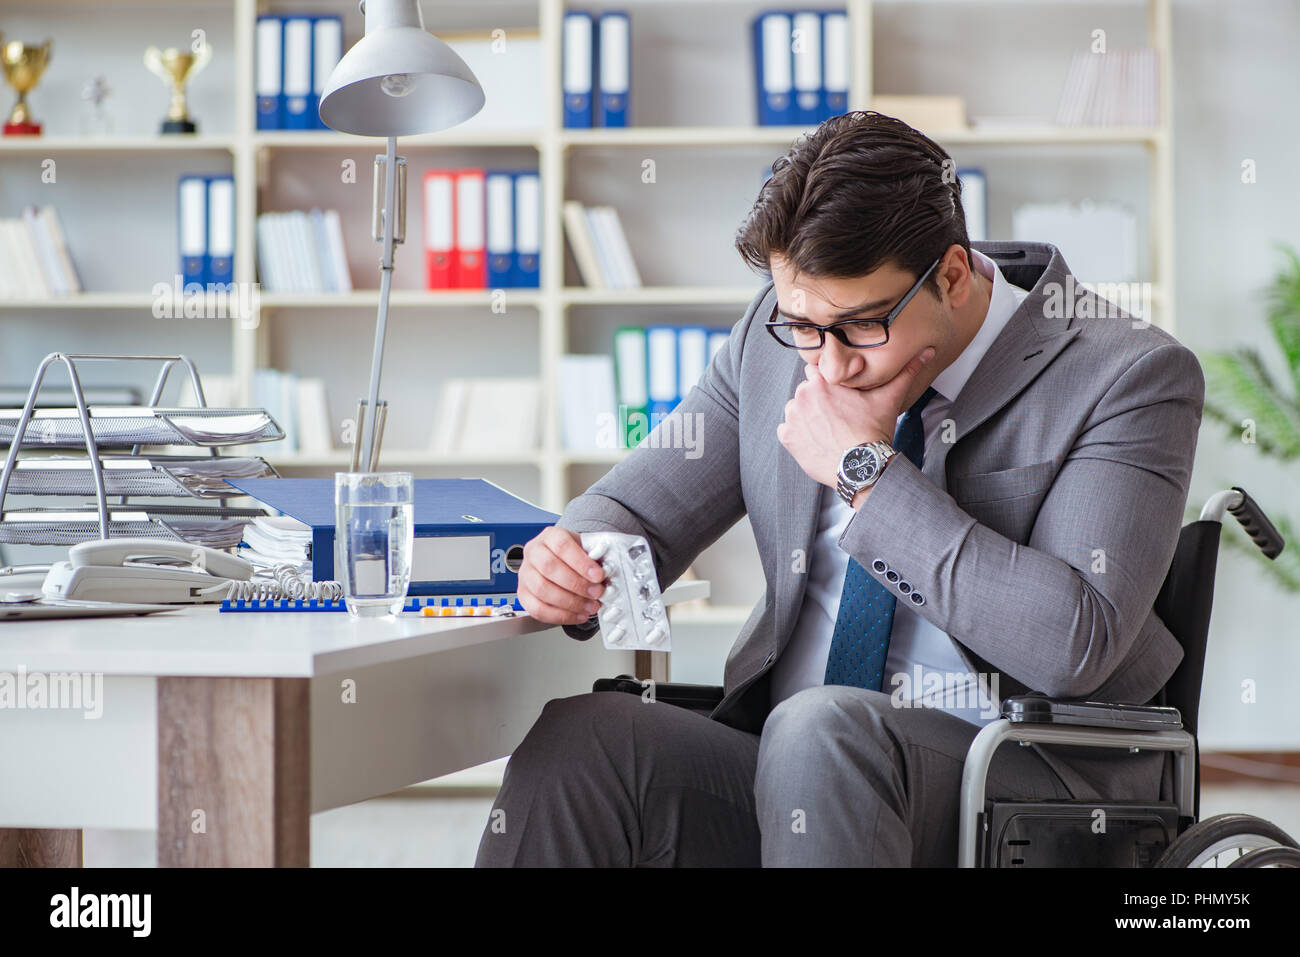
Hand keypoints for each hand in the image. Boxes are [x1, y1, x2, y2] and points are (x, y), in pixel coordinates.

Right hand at [516, 526, 606, 624]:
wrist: (562, 560)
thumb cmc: (575, 555)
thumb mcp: (587, 547)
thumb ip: (596, 557)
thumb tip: (610, 571)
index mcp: (550, 536)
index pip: (562, 546)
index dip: (581, 562)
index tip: (599, 575)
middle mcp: (533, 552)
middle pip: (549, 568)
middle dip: (577, 584)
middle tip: (596, 593)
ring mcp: (526, 574)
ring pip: (542, 590)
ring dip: (570, 603)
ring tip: (590, 606)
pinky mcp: (523, 594)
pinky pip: (538, 609)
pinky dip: (560, 616)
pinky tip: (578, 615)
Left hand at [776, 346, 934, 487]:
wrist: (861, 467)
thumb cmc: (873, 433)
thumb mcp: (889, 398)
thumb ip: (906, 372)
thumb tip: (927, 352)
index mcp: (823, 380)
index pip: (818, 370)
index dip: (829, 382)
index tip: (838, 395)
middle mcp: (803, 394)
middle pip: (807, 390)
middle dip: (818, 400)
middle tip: (837, 416)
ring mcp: (792, 416)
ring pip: (796, 409)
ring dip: (807, 416)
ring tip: (828, 429)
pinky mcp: (787, 437)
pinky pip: (787, 430)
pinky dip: (798, 434)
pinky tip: (817, 440)